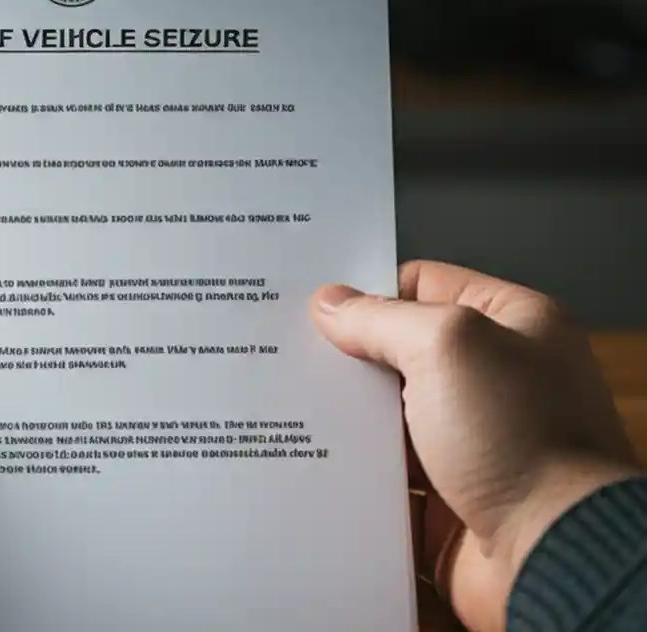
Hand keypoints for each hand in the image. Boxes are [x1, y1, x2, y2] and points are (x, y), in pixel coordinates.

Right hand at [311, 261, 639, 630]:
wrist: (552, 553)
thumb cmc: (525, 441)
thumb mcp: (447, 347)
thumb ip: (382, 318)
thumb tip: (332, 303)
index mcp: (513, 325)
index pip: (425, 287)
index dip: (368, 292)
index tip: (313, 304)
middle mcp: (495, 380)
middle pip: (399, 353)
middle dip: (347, 358)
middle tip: (288, 354)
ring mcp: (471, 442)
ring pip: (386, 417)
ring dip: (346, 419)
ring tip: (288, 407)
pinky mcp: (446, 496)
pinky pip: (387, 476)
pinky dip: (354, 472)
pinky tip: (312, 461)